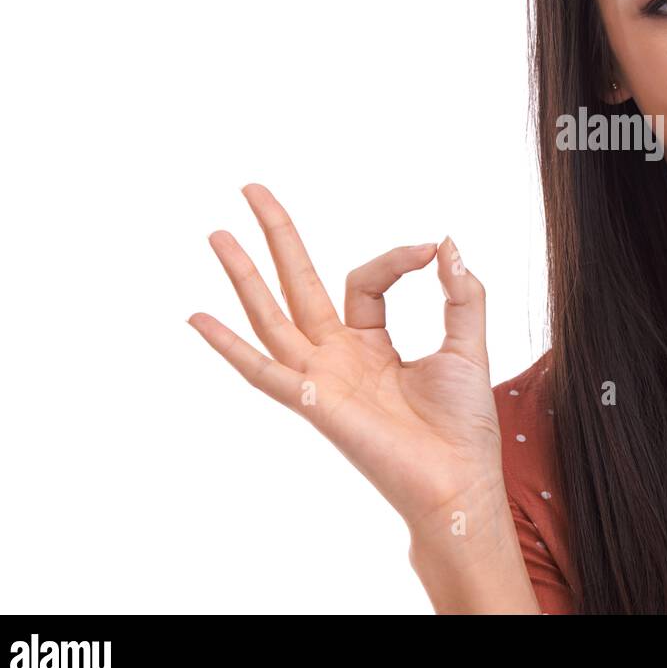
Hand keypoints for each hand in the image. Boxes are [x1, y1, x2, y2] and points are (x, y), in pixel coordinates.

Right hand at [187, 183, 504, 535]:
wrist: (460, 479)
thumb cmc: (463, 424)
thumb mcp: (468, 344)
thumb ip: (461, 292)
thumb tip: (446, 242)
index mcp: (371, 342)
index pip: (365, 280)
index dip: (396, 258)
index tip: (430, 250)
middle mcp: (338, 356)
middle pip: (297, 284)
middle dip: (277, 237)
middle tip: (252, 189)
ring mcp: (322, 378)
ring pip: (272, 316)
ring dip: (244, 276)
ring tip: (218, 233)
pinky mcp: (315, 403)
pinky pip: (264, 372)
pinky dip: (229, 347)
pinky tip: (198, 318)